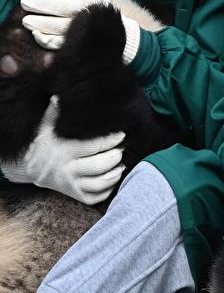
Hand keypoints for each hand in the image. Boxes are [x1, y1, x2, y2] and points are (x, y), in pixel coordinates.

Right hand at [0, 97, 125, 203]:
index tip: (122, 134)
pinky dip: (109, 188)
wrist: (31, 168)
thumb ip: (55, 112)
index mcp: (65, 150)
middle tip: (122, 149)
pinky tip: (113, 177)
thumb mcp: (47, 126)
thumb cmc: (46, 143)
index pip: (94, 146)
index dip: (112, 140)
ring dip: (116, 173)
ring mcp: (72, 184)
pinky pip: (97, 196)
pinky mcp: (75, 195)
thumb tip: (59, 95)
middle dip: (116, 155)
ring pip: (101, 183)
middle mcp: (68, 169)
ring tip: (121, 163)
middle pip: (102, 165)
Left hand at [21, 0, 139, 62]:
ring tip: (26, 21)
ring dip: (39, 23)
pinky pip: (60, 42)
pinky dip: (46, 39)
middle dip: (39, 4)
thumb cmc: (96, 9)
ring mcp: (82, 28)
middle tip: (24, 3)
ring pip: (57, 26)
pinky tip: (37, 34)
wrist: (118, 33)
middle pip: (59, 7)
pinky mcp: (78, 43)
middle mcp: (85, 11)